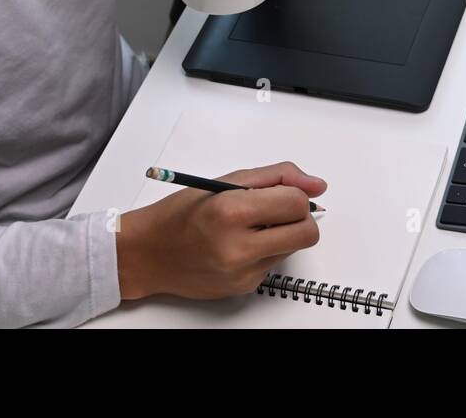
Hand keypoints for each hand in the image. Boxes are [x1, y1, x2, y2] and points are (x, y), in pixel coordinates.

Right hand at [116, 162, 325, 300]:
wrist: (149, 254)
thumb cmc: (181, 213)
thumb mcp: (226, 181)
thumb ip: (277, 177)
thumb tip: (317, 185)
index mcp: (231, 211)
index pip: (297, 203)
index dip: (296, 194)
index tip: (282, 193)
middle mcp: (237, 246)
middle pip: (307, 234)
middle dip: (300, 218)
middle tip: (278, 211)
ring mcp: (242, 272)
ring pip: (292, 249)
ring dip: (281, 234)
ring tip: (249, 228)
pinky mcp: (243, 288)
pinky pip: (274, 265)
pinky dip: (265, 252)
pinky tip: (238, 245)